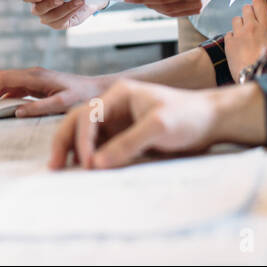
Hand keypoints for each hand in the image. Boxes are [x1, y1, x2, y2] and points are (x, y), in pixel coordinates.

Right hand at [0, 67, 112, 116]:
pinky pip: (13, 88)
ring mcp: (34, 78)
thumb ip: (41, 107)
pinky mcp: (37, 85)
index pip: (3, 78)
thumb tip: (17, 111)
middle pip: (0, 77)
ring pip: (5, 82)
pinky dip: (1, 96)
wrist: (99, 90)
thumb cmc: (85, 96)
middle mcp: (33, 74)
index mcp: (36, 76)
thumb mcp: (64, 103)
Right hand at [22, 0, 107, 29]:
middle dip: (49, 4)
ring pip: (52, 16)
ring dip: (67, 7)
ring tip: (79, 0)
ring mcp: (46, 18)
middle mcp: (38, 8)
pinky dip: (72, 11)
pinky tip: (79, 4)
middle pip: (38, 9)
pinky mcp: (57, 24)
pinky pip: (62, 21)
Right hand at [48, 78, 265, 169]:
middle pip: (77, 121)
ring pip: (85, 135)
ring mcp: (118, 122)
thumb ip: (128, 143)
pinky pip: (100, 147)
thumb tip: (97, 163)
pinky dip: (89, 158)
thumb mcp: (160, 127)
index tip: (88, 164)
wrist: (212, 121)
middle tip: (54, 167)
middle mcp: (114, 106)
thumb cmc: (189, 116)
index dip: (83, 140)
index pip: (88, 115)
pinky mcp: (124, 137)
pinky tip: (85, 171)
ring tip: (63, 171)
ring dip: (73, 151)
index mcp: (119, 94)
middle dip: (64, 142)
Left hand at [223, 0, 266, 77]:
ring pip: (236, 19)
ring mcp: (239, 34)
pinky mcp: (229, 44)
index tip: (259, 3)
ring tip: (245, 36)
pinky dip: (233, 38)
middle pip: (246, 8)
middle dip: (249, 13)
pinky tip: (238, 46)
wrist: (258, 78)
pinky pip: (229, 33)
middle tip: (253, 23)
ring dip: (240, 25)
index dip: (259, 0)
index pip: (260, 1)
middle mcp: (252, 26)